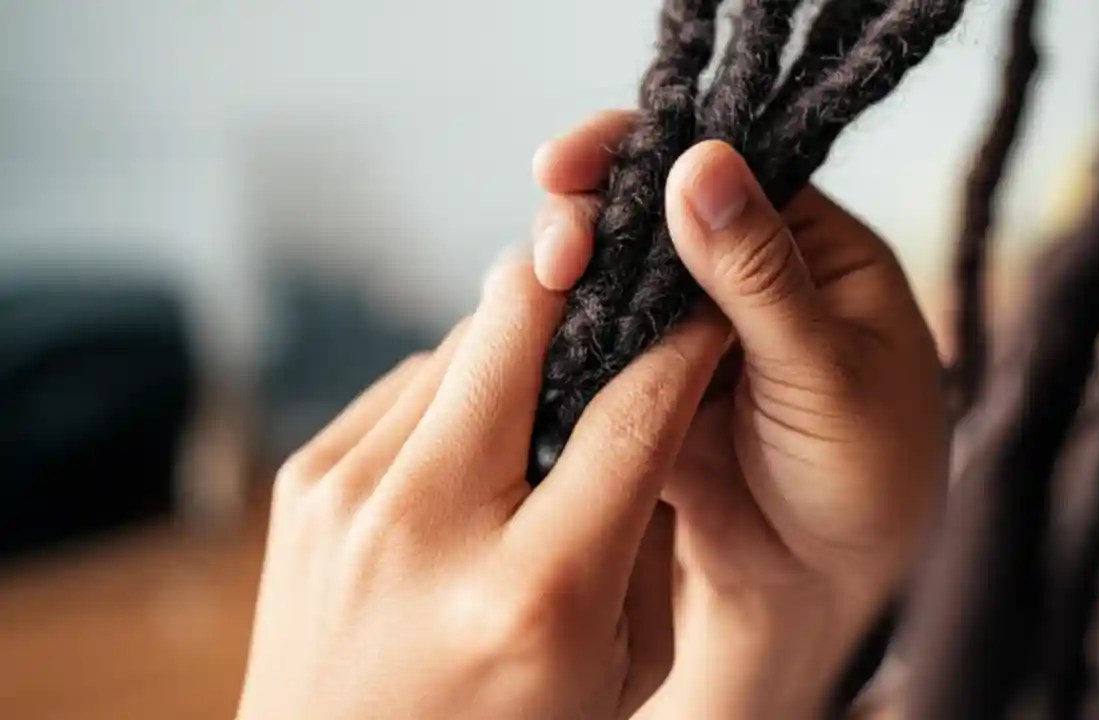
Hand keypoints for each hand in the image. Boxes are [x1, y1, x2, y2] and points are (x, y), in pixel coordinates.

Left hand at [237, 255, 730, 718]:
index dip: (681, 344)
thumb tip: (656, 403)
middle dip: (577, 276)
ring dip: (515, 345)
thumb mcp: (621, 664)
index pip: (632, 416)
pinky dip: (453, 393)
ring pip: (457, 341)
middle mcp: (425, 529)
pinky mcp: (301, 481)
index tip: (704, 310)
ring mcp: (347, 496)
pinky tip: (471, 444)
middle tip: (614, 268)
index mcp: (533, 595)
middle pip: (517, 320)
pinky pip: (405, 386)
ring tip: (545, 388)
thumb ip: (649, 532)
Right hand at [531, 112, 949, 717]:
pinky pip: (587, 341)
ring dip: (564, 273)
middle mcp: (742, 275)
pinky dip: (553, 335)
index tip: (568, 164)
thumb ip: (760, 275)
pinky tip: (522, 337)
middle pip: (649, 211)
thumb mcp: (827, 373)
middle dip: (589, 212)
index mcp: (811, 247)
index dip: (643, 154)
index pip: (720, 169)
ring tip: (536, 285)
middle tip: (553, 246)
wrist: (824, 590)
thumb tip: (701, 164)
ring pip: (610, 273)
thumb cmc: (868, 481)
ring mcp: (684, 331)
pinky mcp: (639, 383)